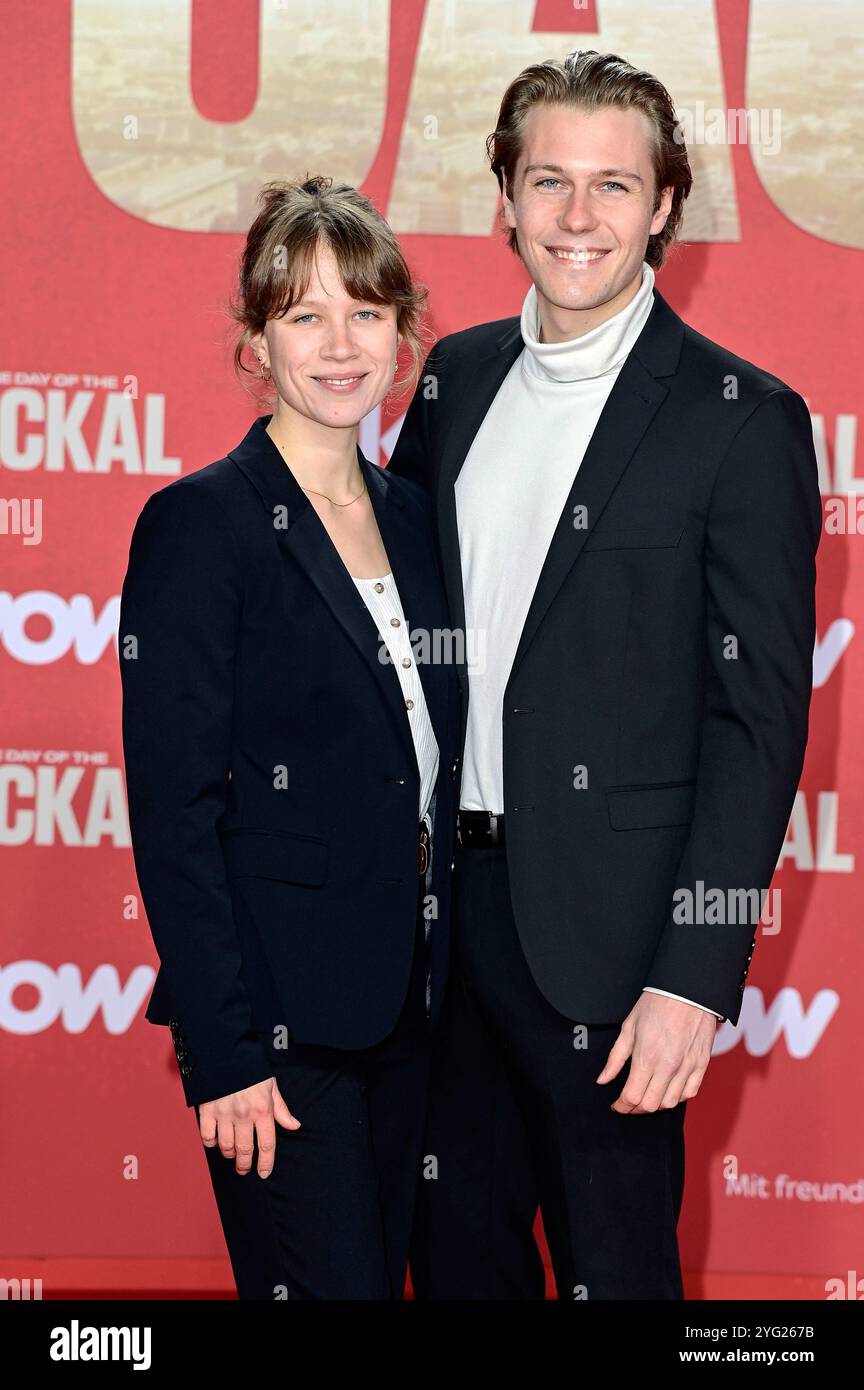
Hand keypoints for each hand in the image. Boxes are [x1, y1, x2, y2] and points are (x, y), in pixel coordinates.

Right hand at [198, 1076, 300, 1177]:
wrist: (225, 1051)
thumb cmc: (250, 1068)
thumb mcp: (271, 1085)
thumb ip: (281, 1109)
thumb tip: (294, 1125)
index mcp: (262, 1109)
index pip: (267, 1144)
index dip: (266, 1162)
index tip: (264, 1173)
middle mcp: (244, 1115)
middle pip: (245, 1150)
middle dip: (245, 1165)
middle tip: (244, 1170)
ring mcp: (224, 1114)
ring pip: (226, 1147)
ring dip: (230, 1154)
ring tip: (232, 1154)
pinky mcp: (207, 1110)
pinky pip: (207, 1136)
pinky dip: (211, 1143)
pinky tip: (215, 1141)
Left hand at [596, 991, 716, 1112]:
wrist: (688, 990)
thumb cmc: (656, 1004)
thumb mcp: (628, 1027)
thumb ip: (615, 1057)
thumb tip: (603, 1080)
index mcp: (647, 1057)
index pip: (632, 1097)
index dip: (621, 1106)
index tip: (617, 1105)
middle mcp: (668, 1066)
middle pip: (650, 1105)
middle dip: (636, 1108)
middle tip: (629, 1102)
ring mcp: (687, 1067)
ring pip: (670, 1103)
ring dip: (656, 1105)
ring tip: (648, 1095)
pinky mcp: (702, 1065)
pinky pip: (689, 1093)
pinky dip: (677, 1097)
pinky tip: (668, 1090)